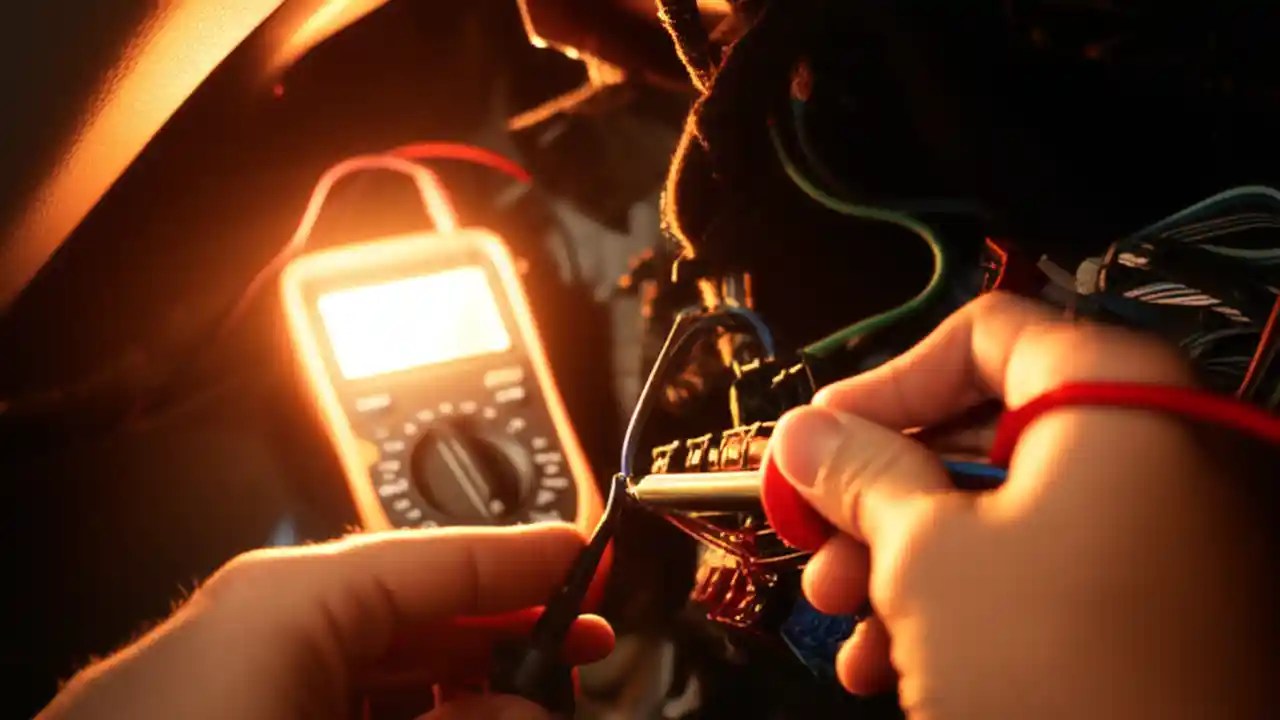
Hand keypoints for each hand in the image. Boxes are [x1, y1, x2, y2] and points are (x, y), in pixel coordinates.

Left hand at [38, 524, 613, 719]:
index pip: (442, 554)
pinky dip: (395, 707)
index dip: (531, 559)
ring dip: (454, 681)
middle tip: (577, 647)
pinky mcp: (214, 714)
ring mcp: (226, 671)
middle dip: (503, 631)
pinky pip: (326, 692)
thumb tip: (528, 708)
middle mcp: (253, 618)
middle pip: (413, 604)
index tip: (591, 560)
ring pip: (373, 656)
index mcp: (290, 599)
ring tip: (521, 704)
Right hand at [771, 293, 1275, 718]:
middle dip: (883, 498)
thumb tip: (811, 436)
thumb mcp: (926, 557)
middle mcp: (1173, 450)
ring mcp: (1183, 535)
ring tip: (851, 617)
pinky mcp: (1172, 608)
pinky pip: (1054, 572)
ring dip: (911, 563)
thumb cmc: (1078, 683)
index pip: (984, 336)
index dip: (882, 386)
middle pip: (989, 433)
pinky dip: (975, 602)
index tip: (822, 436)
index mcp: (1127, 400)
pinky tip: (904, 657)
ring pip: (1012, 514)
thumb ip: (858, 473)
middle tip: (823, 535)